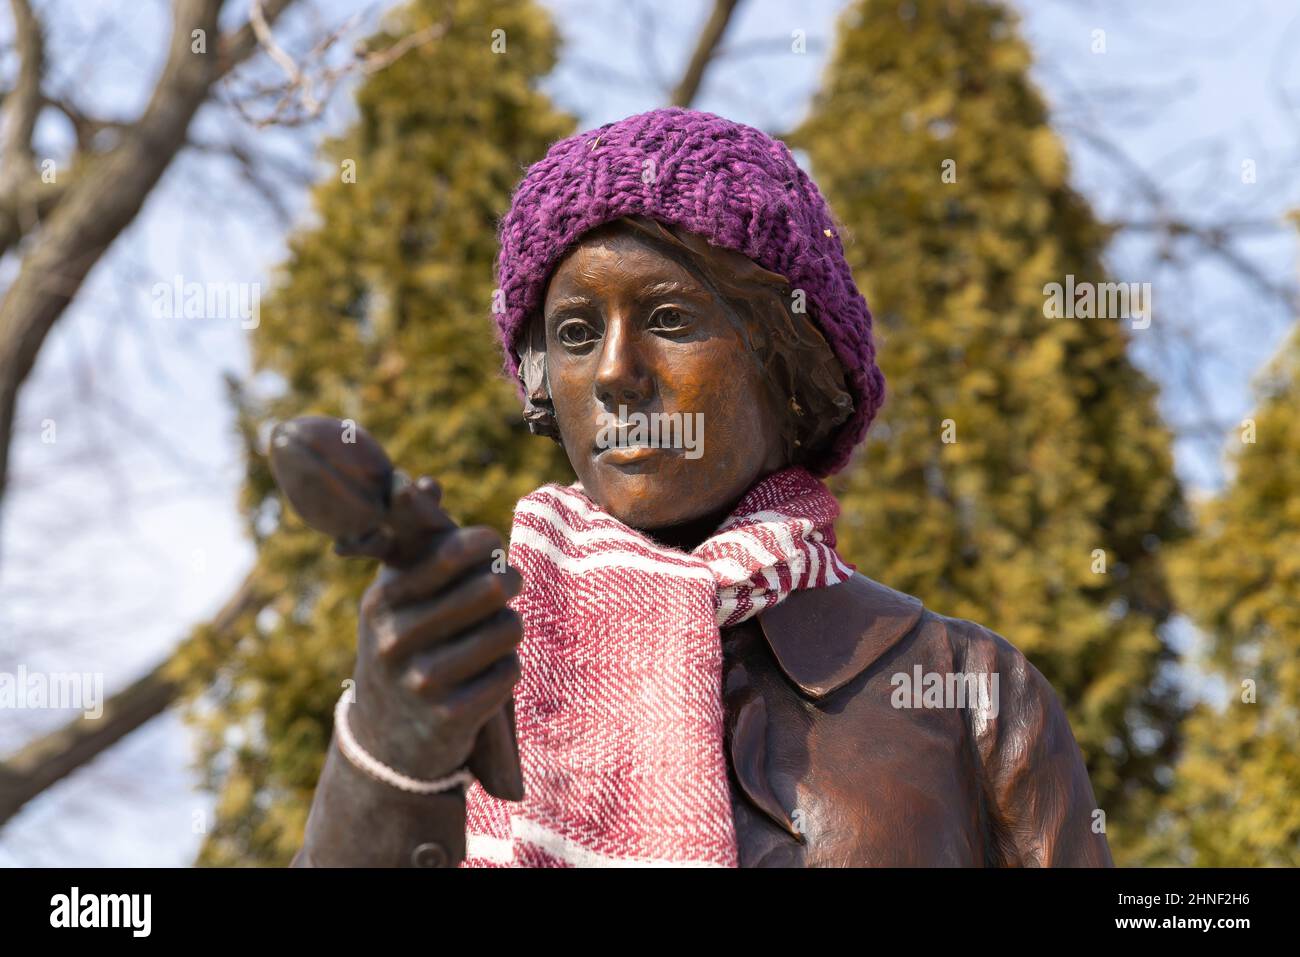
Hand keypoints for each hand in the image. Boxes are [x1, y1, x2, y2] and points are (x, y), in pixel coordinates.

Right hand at [348, 478, 523, 780]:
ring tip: (494, 634)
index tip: (490, 545)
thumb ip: (416, 540)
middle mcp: (395, 639)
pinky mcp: (451, 716)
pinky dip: (507, 669)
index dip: (482, 544)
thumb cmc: (403, 644)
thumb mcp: (396, 595)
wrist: (386, 740)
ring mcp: (421, 681)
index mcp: (382, 600)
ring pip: (506, 630)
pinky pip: (509, 672)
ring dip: (509, 629)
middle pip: (489, 588)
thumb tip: (425, 482)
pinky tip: (487, 675)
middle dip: (507, 582)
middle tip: (507, 585)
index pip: (450, 553)